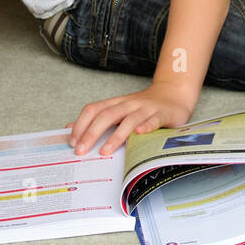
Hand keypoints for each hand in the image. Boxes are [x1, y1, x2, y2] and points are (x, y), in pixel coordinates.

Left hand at [67, 81, 195, 155]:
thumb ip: (97, 118)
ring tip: (105, 151)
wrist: (173, 94)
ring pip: (128, 120)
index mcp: (116, 103)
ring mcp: (146, 109)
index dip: (81, 124)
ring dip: (115, 136)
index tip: (72, 142)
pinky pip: (153, 120)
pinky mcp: (162, 114)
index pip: (94, 109)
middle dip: (91, 133)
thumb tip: (70, 129)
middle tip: (81, 150)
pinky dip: (146, 127)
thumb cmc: (143, 107)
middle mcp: (129, 104)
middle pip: (107, 115)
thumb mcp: (119, 110)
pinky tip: (139, 134)